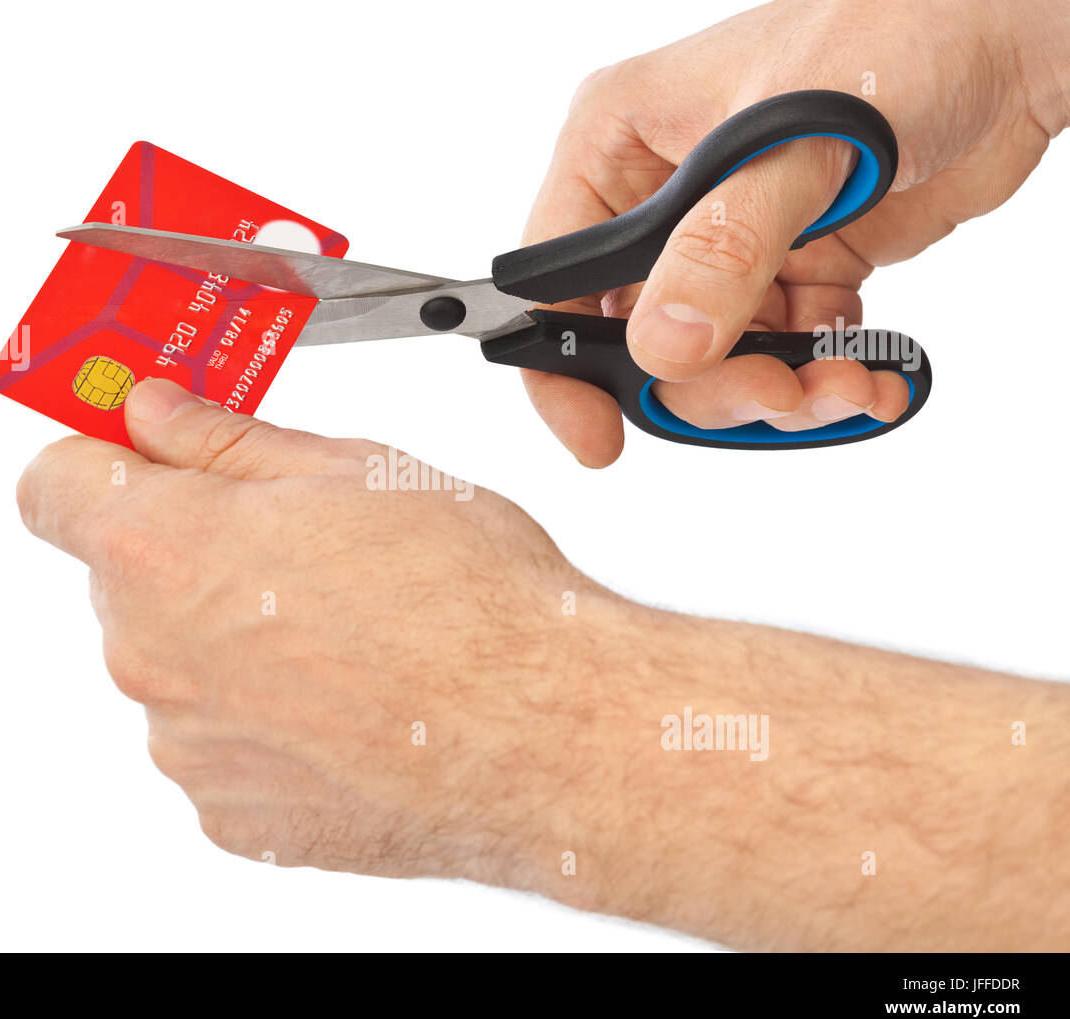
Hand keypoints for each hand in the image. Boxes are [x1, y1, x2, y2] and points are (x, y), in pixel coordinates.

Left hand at [16, 378, 628, 895]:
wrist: (537, 732)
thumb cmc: (463, 596)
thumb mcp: (347, 469)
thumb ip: (221, 441)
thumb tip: (153, 413)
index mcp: (160, 548)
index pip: (52, 486)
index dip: (98, 461)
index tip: (142, 457)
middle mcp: (146, 654)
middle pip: (126, 583)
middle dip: (189, 557)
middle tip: (293, 550)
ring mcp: (185, 746)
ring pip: (178, 670)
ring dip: (231, 647)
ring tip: (342, 639)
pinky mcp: (230, 816)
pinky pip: (221, 749)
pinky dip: (265, 727)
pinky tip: (347, 708)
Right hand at [524, 0, 1069, 464]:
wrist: (1009, 40)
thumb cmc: (900, 32)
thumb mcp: (792, 145)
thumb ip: (725, 250)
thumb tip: (666, 344)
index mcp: (619, 143)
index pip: (553, 278)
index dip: (563, 366)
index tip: (599, 435)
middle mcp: (661, 195)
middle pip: (638, 337)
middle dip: (706, 383)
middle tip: (775, 391)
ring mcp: (726, 235)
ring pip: (712, 358)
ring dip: (777, 387)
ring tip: (844, 382)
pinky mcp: (789, 263)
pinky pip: (780, 348)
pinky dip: (821, 374)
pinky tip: (867, 373)